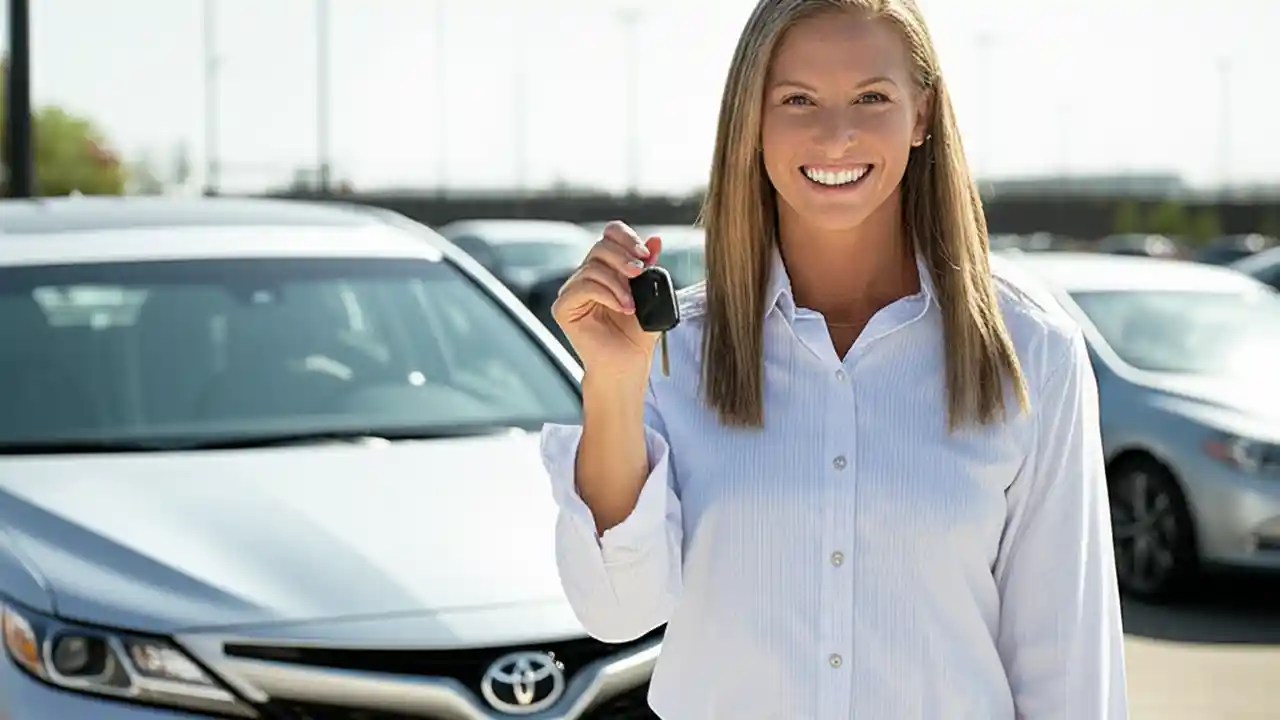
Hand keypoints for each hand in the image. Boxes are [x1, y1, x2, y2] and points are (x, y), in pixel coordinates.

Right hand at [552, 221, 663, 379]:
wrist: (628, 365)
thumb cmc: (638, 334)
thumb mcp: (650, 294)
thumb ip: (650, 267)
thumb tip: (655, 239)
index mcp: (606, 268)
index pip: (609, 235)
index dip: (626, 238)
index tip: (646, 254)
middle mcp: (586, 276)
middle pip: (600, 246)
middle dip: (624, 258)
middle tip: (640, 273)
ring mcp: (572, 291)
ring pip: (592, 267)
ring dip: (618, 283)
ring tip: (632, 304)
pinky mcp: (563, 308)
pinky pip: (583, 287)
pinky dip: (607, 294)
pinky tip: (622, 307)